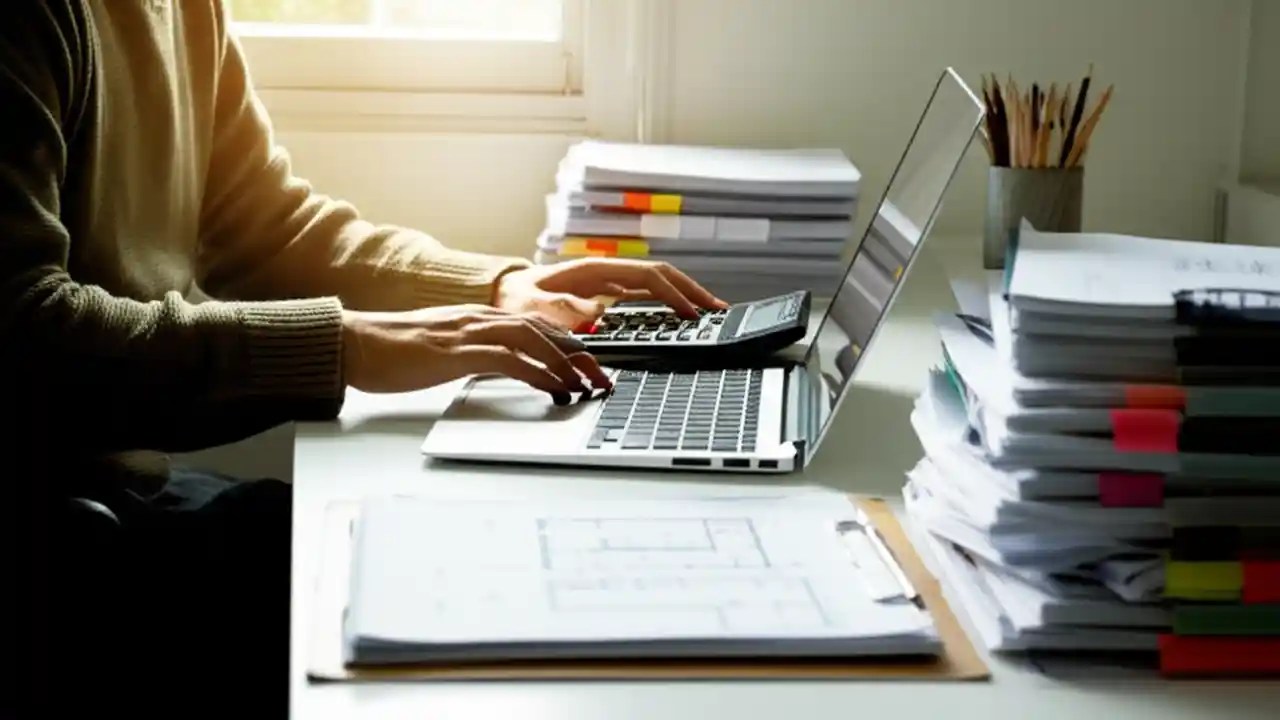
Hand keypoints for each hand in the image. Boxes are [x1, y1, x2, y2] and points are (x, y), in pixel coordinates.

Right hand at [340, 305, 611, 400]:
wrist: (353, 343)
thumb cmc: (390, 352)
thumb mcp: (443, 351)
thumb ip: (474, 355)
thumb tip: (502, 372)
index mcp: (477, 317)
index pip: (534, 325)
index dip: (567, 344)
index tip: (590, 365)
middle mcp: (479, 318)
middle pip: (543, 330)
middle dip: (579, 354)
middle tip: (602, 378)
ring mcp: (468, 332)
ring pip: (533, 339)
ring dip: (565, 363)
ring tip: (587, 385)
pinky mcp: (456, 351)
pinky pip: (508, 359)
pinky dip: (537, 372)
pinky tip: (553, 387)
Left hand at [493, 258, 729, 328]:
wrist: (499, 296)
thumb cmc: (514, 301)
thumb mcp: (535, 309)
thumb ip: (564, 312)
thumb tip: (599, 315)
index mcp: (594, 270)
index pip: (647, 277)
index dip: (673, 294)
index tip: (692, 313)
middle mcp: (605, 272)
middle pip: (661, 275)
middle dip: (691, 290)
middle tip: (718, 308)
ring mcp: (606, 281)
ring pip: (656, 284)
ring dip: (682, 295)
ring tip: (707, 311)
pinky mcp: (604, 294)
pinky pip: (643, 295)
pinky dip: (665, 304)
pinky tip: (678, 315)